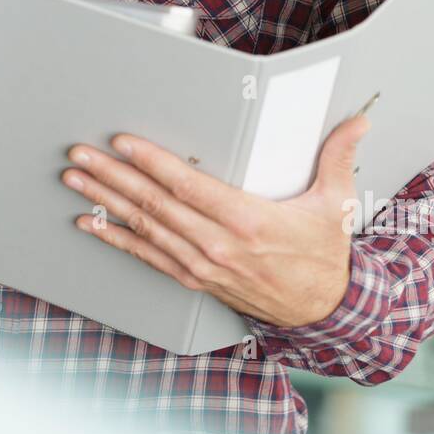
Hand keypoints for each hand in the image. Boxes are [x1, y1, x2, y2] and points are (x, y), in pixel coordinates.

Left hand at [59, 114, 370, 326]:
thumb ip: (339, 156)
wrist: (323, 312)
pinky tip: (90, 223)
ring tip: (75, 180)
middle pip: (154, 204)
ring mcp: (202, 265)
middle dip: (112, 176)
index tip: (123, 141)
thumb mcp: (336, 203)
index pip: (188, 185)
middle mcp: (218, 244)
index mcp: (248, 220)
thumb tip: (358, 121)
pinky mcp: (195, 279)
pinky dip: (116, 239)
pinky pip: (147, 256)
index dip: (151, 162)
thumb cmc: (324, 255)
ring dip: (104, 201)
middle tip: (80, 154)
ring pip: (144, 228)